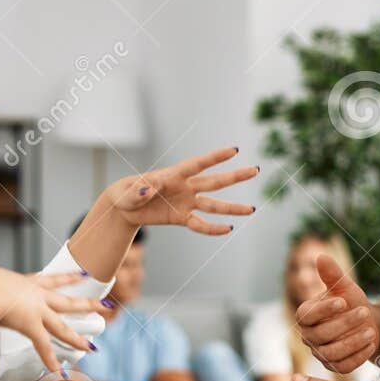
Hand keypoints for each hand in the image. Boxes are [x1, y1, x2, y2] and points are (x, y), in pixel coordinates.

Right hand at [0, 265, 108, 374]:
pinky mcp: (30, 325)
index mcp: (26, 283)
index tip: (83, 275)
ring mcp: (36, 311)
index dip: (69, 277)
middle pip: (68, 301)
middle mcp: (36, 296)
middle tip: (107, 304)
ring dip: (77, 339)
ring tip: (92, 347)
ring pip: (62, 326)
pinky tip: (60, 372)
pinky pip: (43, 346)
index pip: (53, 279)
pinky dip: (51, 360)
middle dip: (88, 304)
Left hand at [105, 146, 258, 234]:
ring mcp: (186, 202)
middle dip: (235, 176)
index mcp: (172, 175)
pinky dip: (212, 229)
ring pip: (213, 204)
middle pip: (214, 181)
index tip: (234, 150)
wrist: (124, 208)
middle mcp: (184, 187)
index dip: (215, 157)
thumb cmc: (125, 193)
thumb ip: (138, 190)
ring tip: (252, 210)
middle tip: (255, 170)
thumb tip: (147, 190)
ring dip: (232, 208)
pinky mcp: (181, 217)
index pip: (197, 164)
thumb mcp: (128, 191)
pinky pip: (200, 224)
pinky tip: (227, 230)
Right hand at [296, 255, 379, 372]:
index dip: (324, 309)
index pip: (307, 315)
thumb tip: (321, 257)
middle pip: (321, 335)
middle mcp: (308, 336)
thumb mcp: (345, 287)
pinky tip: (371, 344)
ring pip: (332, 353)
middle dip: (344, 324)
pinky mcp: (334, 367)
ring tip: (371, 331)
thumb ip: (332, 275)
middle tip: (364, 312)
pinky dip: (358, 356)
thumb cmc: (352, 303)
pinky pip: (343, 366)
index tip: (343, 301)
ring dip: (353, 342)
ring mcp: (320, 354)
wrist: (367, 323)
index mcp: (305, 315)